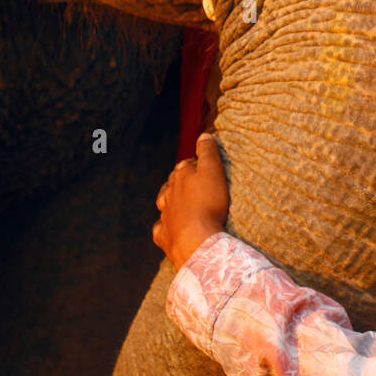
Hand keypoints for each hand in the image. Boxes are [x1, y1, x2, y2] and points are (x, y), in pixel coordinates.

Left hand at [153, 133, 229, 270]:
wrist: (196, 240)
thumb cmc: (207, 204)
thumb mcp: (213, 172)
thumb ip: (208, 152)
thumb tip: (203, 135)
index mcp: (180, 176)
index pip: (186, 165)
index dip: (196, 165)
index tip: (206, 167)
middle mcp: (169, 193)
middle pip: (174, 183)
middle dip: (183, 181)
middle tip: (198, 185)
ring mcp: (165, 215)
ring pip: (165, 203)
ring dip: (172, 202)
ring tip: (183, 203)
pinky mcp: (164, 235)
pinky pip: (162, 228)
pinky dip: (166, 226)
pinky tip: (172, 227)